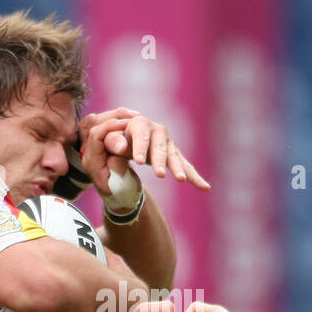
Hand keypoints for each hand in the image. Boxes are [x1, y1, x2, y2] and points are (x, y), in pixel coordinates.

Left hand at [78, 109, 209, 193]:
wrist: (122, 142)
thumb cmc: (112, 141)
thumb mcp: (107, 141)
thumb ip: (111, 141)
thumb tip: (121, 146)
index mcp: (138, 123)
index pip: (140, 134)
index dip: (140, 146)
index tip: (138, 160)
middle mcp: (156, 130)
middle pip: (160, 146)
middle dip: (160, 160)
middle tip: (159, 174)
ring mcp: (168, 142)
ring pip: (173, 156)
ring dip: (177, 168)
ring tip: (181, 180)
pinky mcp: (174, 154)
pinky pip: (185, 166)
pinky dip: (194, 177)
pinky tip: (205, 187)